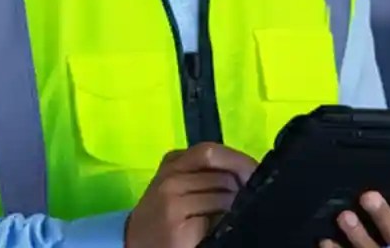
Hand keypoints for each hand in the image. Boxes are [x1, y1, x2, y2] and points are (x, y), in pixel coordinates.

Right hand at [125, 142, 257, 247]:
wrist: (136, 244)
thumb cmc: (164, 219)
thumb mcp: (180, 190)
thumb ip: (204, 177)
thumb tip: (247, 172)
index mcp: (172, 162)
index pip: (211, 151)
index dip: (237, 161)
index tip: (253, 174)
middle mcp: (169, 174)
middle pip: (219, 170)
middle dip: (242, 182)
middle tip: (253, 196)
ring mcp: (170, 193)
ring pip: (222, 190)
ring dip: (235, 203)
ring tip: (234, 214)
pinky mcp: (175, 214)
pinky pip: (215, 209)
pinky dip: (226, 217)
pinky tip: (221, 225)